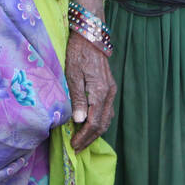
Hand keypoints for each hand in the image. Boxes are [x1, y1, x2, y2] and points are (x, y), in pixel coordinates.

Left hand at [65, 33, 114, 150]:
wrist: (90, 36)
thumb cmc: (78, 54)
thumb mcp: (73, 75)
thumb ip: (77, 99)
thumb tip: (79, 121)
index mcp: (100, 92)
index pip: (94, 123)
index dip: (84, 136)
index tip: (73, 145)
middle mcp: (109, 94)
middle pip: (103, 124)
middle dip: (89, 138)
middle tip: (77, 148)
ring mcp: (111, 90)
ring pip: (107, 118)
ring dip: (95, 132)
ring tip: (82, 140)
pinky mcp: (109, 87)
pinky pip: (107, 110)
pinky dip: (100, 121)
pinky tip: (90, 124)